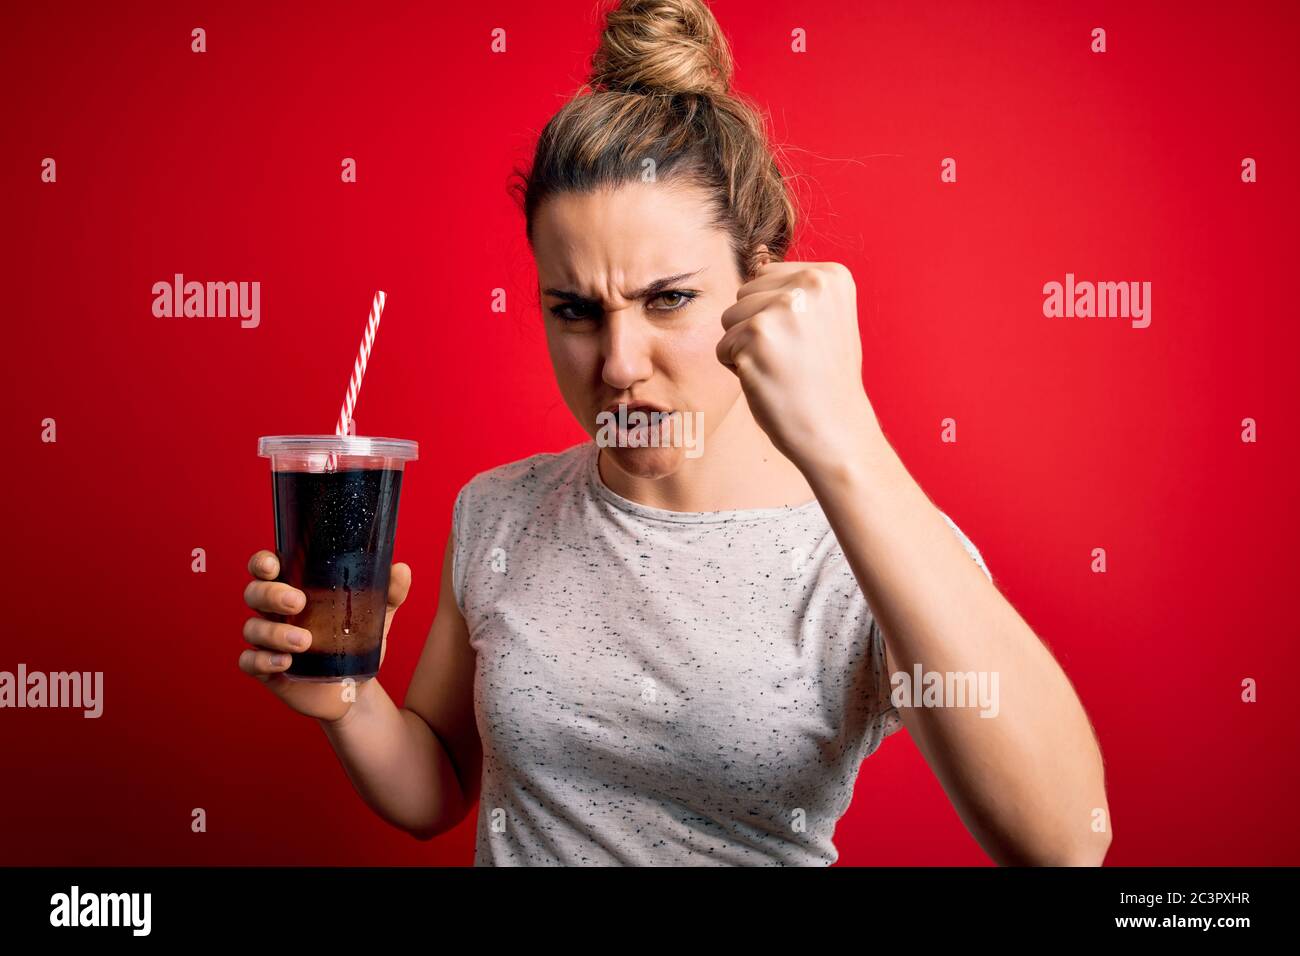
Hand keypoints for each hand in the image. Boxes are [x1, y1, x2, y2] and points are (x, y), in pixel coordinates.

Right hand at [239, 550, 411, 722]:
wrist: (357, 687)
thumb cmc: (357, 640)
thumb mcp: (377, 614)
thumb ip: (390, 592)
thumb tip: (401, 569)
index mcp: (295, 588)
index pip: (266, 568)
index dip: (262, 563)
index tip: (272, 563)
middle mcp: (275, 611)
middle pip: (254, 593)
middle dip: (270, 594)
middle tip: (298, 601)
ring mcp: (268, 640)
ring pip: (253, 628)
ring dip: (275, 632)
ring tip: (305, 642)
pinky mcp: (266, 669)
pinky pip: (250, 661)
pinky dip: (263, 659)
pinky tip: (285, 662)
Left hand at [715, 259, 882, 473]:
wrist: (836, 432)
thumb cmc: (823, 381)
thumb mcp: (823, 320)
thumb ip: (794, 289)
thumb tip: (755, 253)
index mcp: (831, 275)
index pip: (767, 277)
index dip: (775, 316)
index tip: (806, 343)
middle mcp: (811, 283)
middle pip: (744, 293)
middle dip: (756, 329)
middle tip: (792, 360)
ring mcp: (785, 307)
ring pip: (729, 319)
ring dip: (745, 349)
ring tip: (781, 369)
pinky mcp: (758, 335)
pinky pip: (722, 347)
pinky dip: (738, 370)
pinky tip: (771, 382)